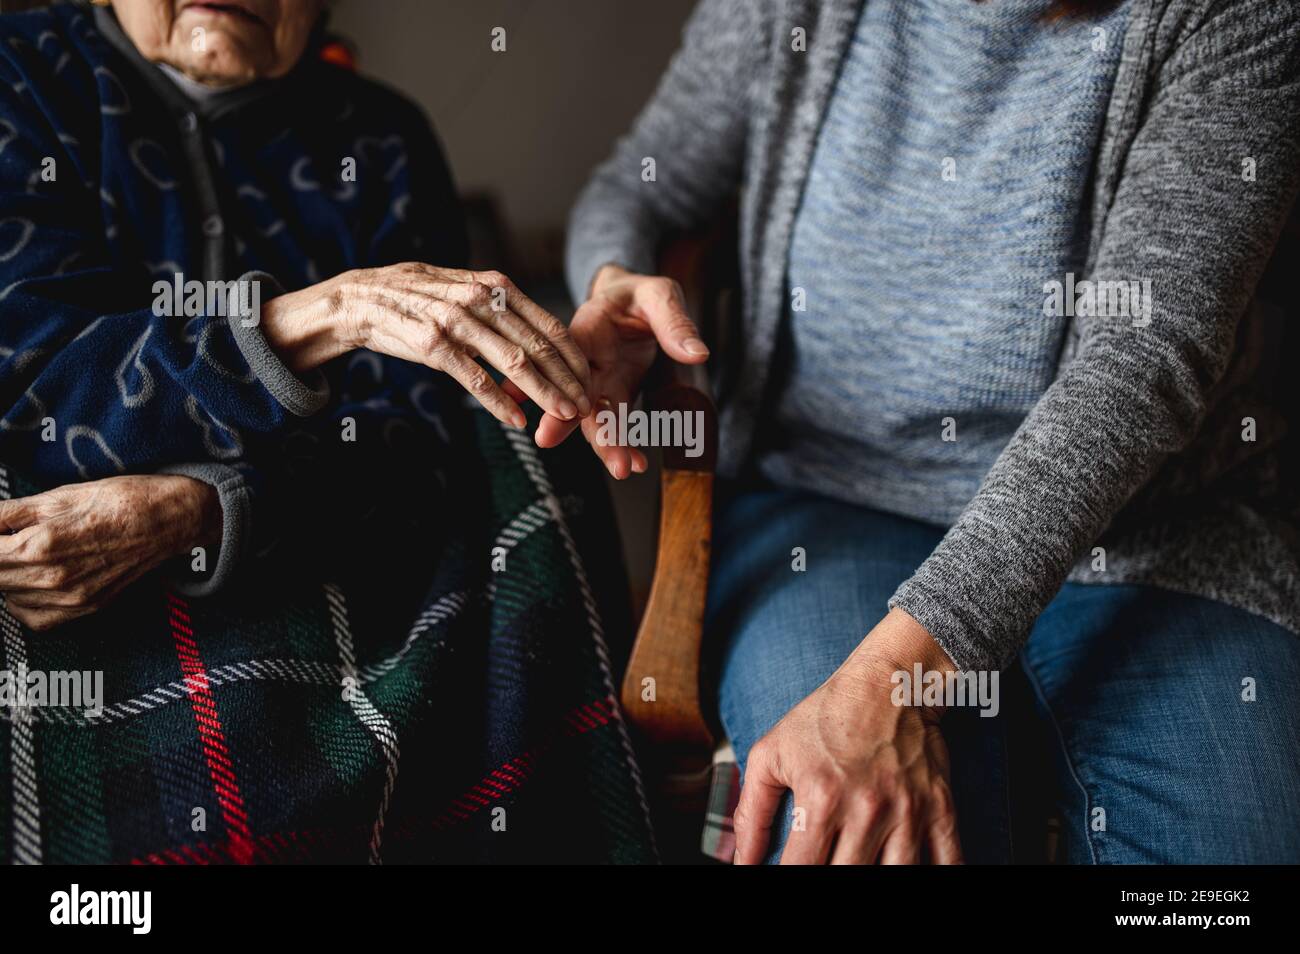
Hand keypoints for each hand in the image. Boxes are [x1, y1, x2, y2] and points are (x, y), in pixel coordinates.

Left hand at [0, 475, 219, 630]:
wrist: (166, 520)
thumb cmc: (119, 502)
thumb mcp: (56, 496)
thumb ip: (7, 513)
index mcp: (40, 546)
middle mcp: (53, 579)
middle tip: (8, 539)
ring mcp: (70, 598)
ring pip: (8, 599)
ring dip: (6, 577)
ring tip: (19, 554)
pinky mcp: (84, 607)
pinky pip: (33, 618)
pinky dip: (22, 602)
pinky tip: (30, 580)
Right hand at [260, 263, 592, 429]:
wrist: (360, 299)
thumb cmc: (420, 300)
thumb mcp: (466, 293)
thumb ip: (503, 311)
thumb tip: (542, 339)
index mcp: (495, 286)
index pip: (548, 324)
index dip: (575, 356)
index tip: (592, 381)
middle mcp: (480, 299)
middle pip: (538, 346)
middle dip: (569, 379)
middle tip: (588, 406)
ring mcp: (456, 321)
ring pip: (513, 363)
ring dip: (543, 393)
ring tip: (563, 415)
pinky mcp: (431, 345)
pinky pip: (473, 378)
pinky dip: (498, 402)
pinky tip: (515, 420)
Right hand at [526, 265, 709, 478]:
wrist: (634, 300)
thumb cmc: (641, 293)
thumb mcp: (659, 294)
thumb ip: (673, 321)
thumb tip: (697, 352)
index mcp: (587, 328)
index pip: (571, 360)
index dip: (564, 390)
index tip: (564, 419)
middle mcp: (586, 359)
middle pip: (581, 397)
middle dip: (588, 429)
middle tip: (603, 457)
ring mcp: (600, 380)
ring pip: (598, 417)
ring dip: (608, 444)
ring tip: (624, 469)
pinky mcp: (615, 393)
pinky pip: (616, 422)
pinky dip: (624, 443)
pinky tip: (635, 464)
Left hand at [734, 609, 963, 864]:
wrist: (888, 682)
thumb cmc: (824, 718)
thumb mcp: (771, 753)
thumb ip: (752, 812)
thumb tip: (741, 864)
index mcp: (821, 798)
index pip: (802, 871)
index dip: (791, 884)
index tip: (792, 878)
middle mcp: (866, 810)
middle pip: (848, 878)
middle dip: (833, 880)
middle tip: (826, 864)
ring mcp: (908, 812)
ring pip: (897, 876)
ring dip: (878, 878)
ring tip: (862, 865)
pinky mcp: (940, 808)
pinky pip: (950, 861)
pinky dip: (941, 873)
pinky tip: (913, 871)